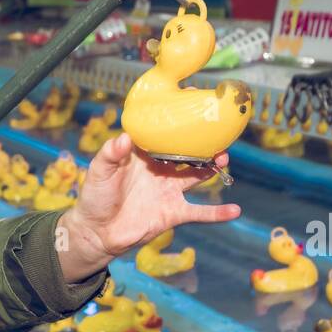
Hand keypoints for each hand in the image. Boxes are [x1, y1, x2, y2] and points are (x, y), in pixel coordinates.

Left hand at [57, 132, 240, 281]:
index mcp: (144, 154)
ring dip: (213, 167)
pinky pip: (199, 212)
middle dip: (204, 141)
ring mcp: (169, 190)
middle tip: (218, 130)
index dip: (179, 117)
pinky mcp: (173, 213)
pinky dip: (217, 213)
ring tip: (225, 157)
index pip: (165, 132)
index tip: (194, 99)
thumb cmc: (96, 198)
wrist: (96, 232)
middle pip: (188, 151)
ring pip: (198, 175)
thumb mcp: (99, 171)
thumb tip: (125, 138)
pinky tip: (235, 210)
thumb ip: (110, 153)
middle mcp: (161, 169)